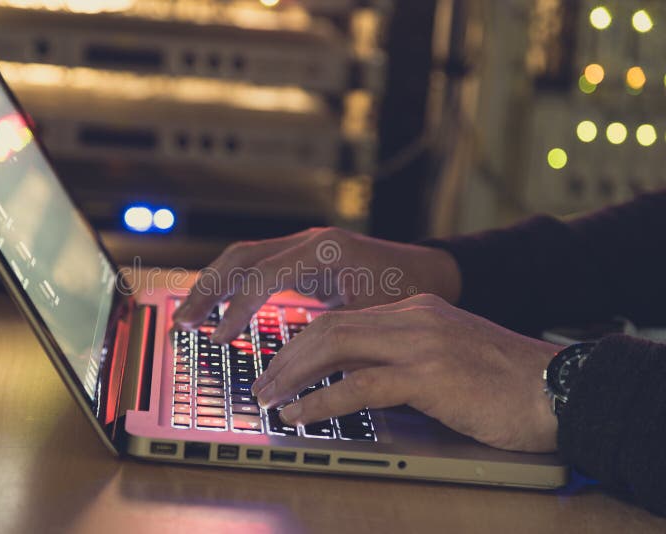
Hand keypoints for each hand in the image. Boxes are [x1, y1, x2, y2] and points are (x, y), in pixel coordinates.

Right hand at [173, 227, 460, 342]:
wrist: (430, 271)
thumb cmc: (409, 293)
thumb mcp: (375, 318)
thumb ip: (333, 338)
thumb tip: (293, 370)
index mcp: (325, 251)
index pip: (264, 275)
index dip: (237, 308)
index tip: (221, 339)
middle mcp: (309, 241)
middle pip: (241, 257)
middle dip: (208, 290)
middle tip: (183, 323)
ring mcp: (303, 246)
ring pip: (243, 258)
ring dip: (212, 286)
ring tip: (188, 317)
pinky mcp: (301, 258)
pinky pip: (256, 267)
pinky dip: (232, 287)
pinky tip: (217, 309)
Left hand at [251, 294, 561, 452]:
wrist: (561, 387)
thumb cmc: (507, 379)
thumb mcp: (451, 351)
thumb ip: (408, 353)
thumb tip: (362, 375)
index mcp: (417, 310)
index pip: (343, 318)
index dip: (303, 342)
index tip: (280, 364)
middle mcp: (414, 317)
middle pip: (329, 327)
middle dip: (286, 355)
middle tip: (261, 382)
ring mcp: (421, 343)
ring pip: (336, 348)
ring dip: (293, 375)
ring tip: (270, 398)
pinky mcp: (430, 376)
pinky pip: (359, 386)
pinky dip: (322, 401)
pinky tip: (301, 415)